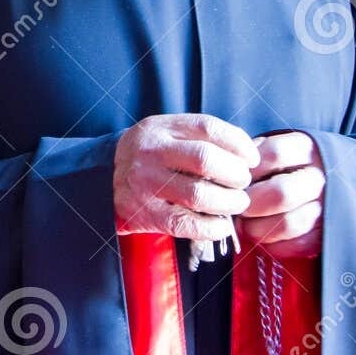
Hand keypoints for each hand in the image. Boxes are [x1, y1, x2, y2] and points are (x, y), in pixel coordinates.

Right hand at [113, 113, 259, 240]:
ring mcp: (145, 183)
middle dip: (236, 174)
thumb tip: (247, 154)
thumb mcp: (167, 135)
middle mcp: (150, 152)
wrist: (104, 181)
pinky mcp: (145, 213)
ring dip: (229, 202)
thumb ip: (200, 138)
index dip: (238, 143)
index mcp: (159, 128)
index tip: (252, 158)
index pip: (208, 127)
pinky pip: (187, 224)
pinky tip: (221, 224)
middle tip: (243, 183)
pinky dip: (213, 227)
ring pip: (199, 194)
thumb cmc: (151, 158)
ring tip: (236, 203)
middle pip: (206, 159)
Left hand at [238, 130, 324, 258]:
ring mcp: (326, 207)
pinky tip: (264, 237)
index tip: (235, 178)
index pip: (274, 153)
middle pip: (281, 193)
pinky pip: (296, 245)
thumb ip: (253, 158)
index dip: (249, 168)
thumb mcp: (274, 149)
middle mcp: (320, 177)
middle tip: (239, 206)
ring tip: (246, 225)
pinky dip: (274, 245)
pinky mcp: (325, 234)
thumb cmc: (285, 166)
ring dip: (258, 228)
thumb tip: (227, 179)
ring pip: (288, 223)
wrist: (325, 183)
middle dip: (251, 204)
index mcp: (305, 149)